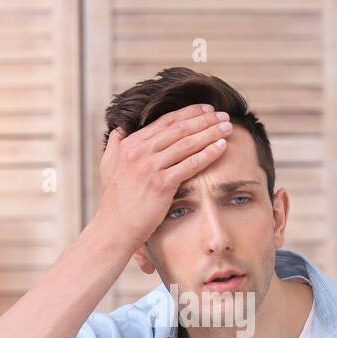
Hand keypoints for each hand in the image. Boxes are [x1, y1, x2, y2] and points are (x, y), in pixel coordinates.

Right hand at [96, 103, 232, 247]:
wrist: (114, 228)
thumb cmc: (114, 201)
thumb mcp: (108, 166)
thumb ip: (115, 145)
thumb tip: (120, 129)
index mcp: (130, 144)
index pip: (165, 121)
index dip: (189, 113)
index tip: (206, 109)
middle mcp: (140, 152)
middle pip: (179, 129)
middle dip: (204, 119)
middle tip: (223, 116)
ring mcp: (150, 167)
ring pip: (187, 143)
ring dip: (210, 133)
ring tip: (228, 128)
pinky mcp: (161, 184)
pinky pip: (191, 164)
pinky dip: (208, 153)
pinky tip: (222, 147)